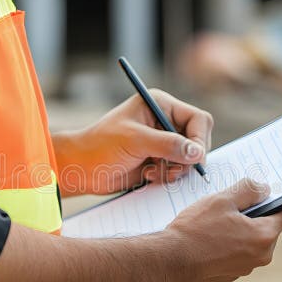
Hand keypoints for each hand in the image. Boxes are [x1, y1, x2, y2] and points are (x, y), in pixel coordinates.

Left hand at [53, 90, 212, 195]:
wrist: (82, 168)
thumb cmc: (101, 146)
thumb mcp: (135, 141)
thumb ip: (168, 145)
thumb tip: (197, 153)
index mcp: (161, 105)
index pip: (197, 119)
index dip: (199, 139)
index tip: (194, 158)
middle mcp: (165, 121)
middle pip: (198, 140)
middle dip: (187, 158)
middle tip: (171, 168)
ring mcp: (163, 141)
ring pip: (190, 158)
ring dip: (176, 169)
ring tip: (153, 172)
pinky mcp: (159, 160)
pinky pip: (178, 170)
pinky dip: (168, 176)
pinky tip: (148, 175)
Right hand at [161, 178, 281, 281]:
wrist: (169, 261)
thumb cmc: (195, 230)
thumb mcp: (223, 200)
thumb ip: (249, 190)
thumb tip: (264, 189)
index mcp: (264, 235)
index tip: (271, 191)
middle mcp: (261, 256)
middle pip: (268, 227)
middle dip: (254, 214)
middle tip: (230, 205)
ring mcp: (245, 268)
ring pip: (250, 241)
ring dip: (239, 230)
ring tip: (213, 222)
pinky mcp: (229, 276)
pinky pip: (236, 254)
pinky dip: (227, 245)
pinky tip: (207, 238)